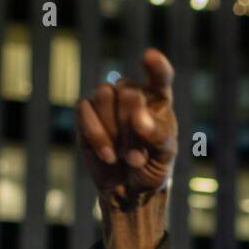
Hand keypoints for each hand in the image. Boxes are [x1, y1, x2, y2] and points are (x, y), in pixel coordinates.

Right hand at [76, 48, 176, 248]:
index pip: (159, 76)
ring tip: (123, 155)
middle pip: (127, 90)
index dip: (155, 66)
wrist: (128, 191)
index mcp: (158, 99)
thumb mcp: (164, 154)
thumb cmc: (152, 168)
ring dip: (113, 130)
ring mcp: (107, 102)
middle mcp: (132, 94)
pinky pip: (84, 110)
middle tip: (138, 152)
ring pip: (103, 95)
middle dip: (130, 123)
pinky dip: (96, 135)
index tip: (149, 57)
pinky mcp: (86, 115)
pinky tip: (108, 156)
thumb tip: (138, 118)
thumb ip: (157, 133)